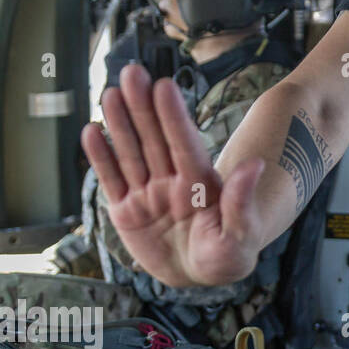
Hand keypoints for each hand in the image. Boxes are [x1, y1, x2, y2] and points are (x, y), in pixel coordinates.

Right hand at [80, 63, 265, 288]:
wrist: (202, 277)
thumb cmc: (227, 255)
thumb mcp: (241, 233)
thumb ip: (242, 200)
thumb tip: (256, 165)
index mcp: (201, 183)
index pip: (184, 143)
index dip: (173, 116)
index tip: (165, 86)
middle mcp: (172, 181)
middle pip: (154, 139)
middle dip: (143, 106)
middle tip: (132, 72)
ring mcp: (148, 193)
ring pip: (130, 153)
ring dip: (120, 123)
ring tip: (110, 93)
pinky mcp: (127, 211)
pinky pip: (111, 181)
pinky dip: (101, 158)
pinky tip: (92, 131)